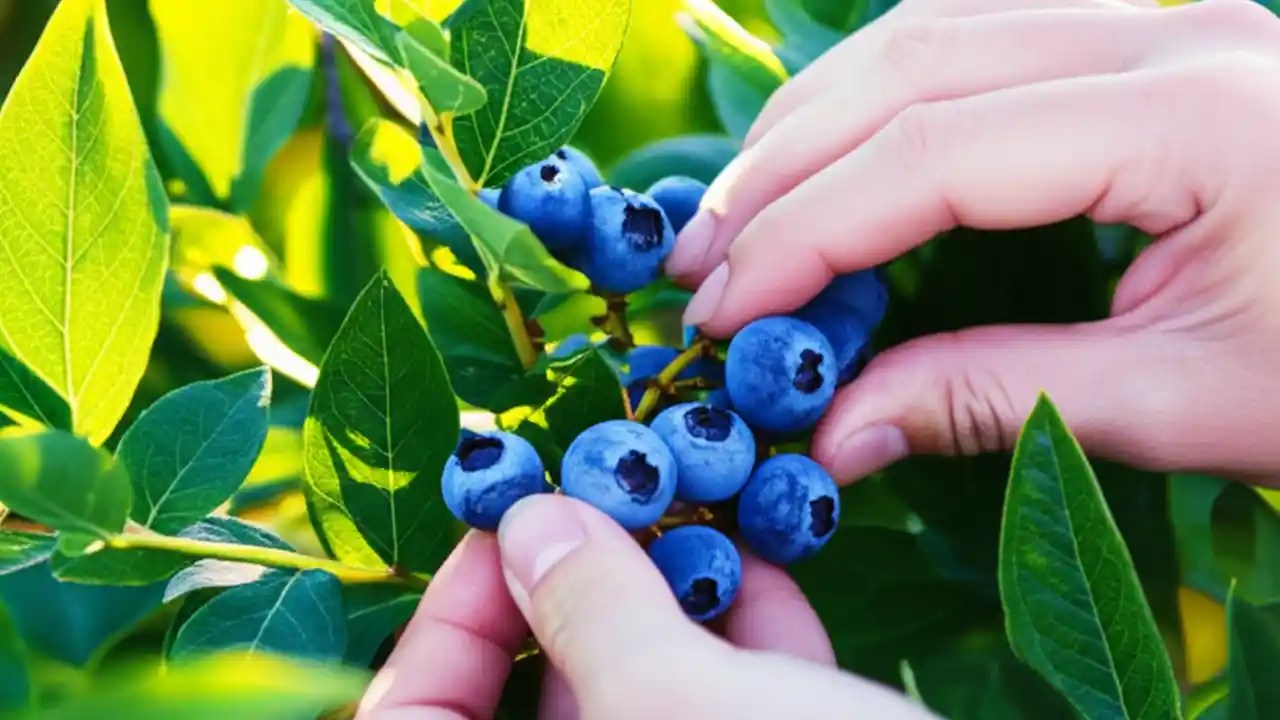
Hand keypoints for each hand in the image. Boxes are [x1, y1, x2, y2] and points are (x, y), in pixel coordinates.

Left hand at [355, 495, 934, 718]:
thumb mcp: (693, 713)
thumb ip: (594, 612)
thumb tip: (530, 518)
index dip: (441, 626)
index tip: (507, 528)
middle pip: (536, 706)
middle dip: (575, 594)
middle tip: (610, 493)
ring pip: (641, 703)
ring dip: (669, 605)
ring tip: (695, 505)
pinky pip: (728, 717)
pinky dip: (745, 649)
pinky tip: (774, 567)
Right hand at [666, 0, 1279, 483]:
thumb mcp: (1187, 402)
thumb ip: (990, 398)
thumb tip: (831, 433)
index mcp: (1199, 112)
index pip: (939, 147)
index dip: (809, 231)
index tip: (723, 313)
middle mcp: (1178, 28)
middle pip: (916, 55)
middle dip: (786, 164)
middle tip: (701, 263)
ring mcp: (1172, 17)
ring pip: (939, 24)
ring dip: (824, 116)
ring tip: (751, 214)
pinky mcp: (1162, 41)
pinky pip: (987, 35)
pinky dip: (889, 95)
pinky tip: (846, 157)